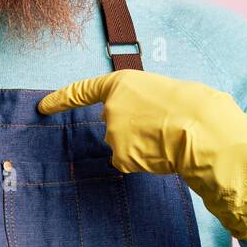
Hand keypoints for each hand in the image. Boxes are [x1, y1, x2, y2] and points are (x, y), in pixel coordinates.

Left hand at [37, 70, 246, 238]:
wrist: (205, 131)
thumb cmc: (198, 108)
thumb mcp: (168, 92)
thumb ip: (145, 103)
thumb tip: (146, 124)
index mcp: (123, 83)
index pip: (83, 90)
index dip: (61, 98)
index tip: (42, 106)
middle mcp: (111, 108)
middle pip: (115, 125)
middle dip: (135, 130)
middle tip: (165, 128)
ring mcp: (113, 134)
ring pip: (125, 146)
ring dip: (144, 146)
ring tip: (170, 140)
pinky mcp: (120, 156)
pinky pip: (131, 163)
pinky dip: (146, 162)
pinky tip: (163, 155)